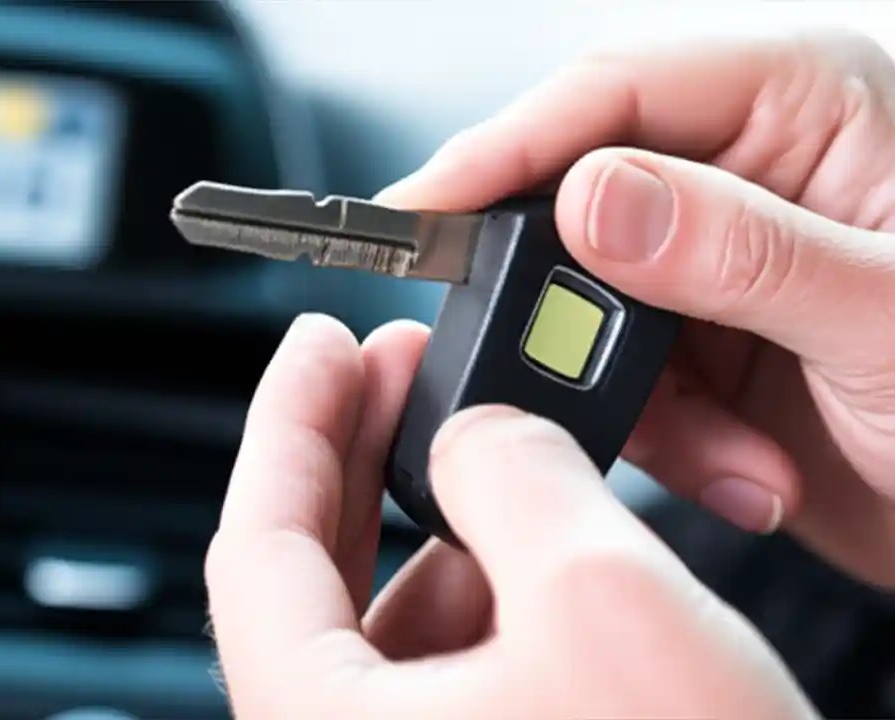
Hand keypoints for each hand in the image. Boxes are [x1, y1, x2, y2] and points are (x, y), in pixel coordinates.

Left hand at [205, 314, 814, 717]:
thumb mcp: (602, 598)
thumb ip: (514, 474)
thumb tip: (480, 432)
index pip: (253, 541)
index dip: (285, 419)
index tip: (317, 344)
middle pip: (306, 576)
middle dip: (353, 454)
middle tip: (394, 366)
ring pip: (381, 623)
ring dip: (425, 523)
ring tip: (476, 453)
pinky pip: (440, 669)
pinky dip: (473, 595)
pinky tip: (521, 558)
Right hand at [376, 31, 894, 588]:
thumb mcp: (885, 312)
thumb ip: (735, 248)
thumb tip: (589, 197)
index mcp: (807, 102)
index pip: (616, 90)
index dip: (506, 146)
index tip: (422, 209)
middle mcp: (751, 170)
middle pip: (580, 199)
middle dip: (568, 302)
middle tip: (552, 367)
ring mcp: (720, 263)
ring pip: (588, 308)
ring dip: (638, 400)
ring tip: (732, 457)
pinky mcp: (705, 345)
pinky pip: (622, 381)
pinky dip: (667, 441)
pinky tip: (751, 473)